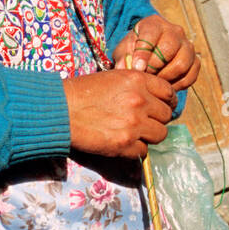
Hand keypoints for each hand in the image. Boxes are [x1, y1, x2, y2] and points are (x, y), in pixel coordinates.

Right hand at [62, 69, 176, 158]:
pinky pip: (143, 151)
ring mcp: (134, 123)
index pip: (168, 92)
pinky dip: (135, 150)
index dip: (166, 102)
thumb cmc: (81, 92)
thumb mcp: (111, 78)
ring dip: (149, 136)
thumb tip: (150, 99)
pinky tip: (122, 143)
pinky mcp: (124, 143)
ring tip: (133, 134)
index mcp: (137, 80)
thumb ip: (134, 86)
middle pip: (166, 115)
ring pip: (160, 134)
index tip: (161, 108)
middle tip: (143, 122)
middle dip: (156, 120)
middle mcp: (140, 100)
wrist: (60, 110)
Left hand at [112, 15, 200, 91]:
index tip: (137, 68)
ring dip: (166, 77)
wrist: (149, 53)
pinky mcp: (195, 61)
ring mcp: (187, 46)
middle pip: (169, 49)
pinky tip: (165, 86)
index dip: (144, 54)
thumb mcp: (124, 50)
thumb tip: (128, 68)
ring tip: (154, 82)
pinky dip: (177, 85)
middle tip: (145, 76)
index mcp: (155, 24)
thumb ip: (124, 57)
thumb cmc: (134, 50)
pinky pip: (190, 76)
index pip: (151, 36)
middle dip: (154, 67)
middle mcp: (175, 31)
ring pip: (182, 64)